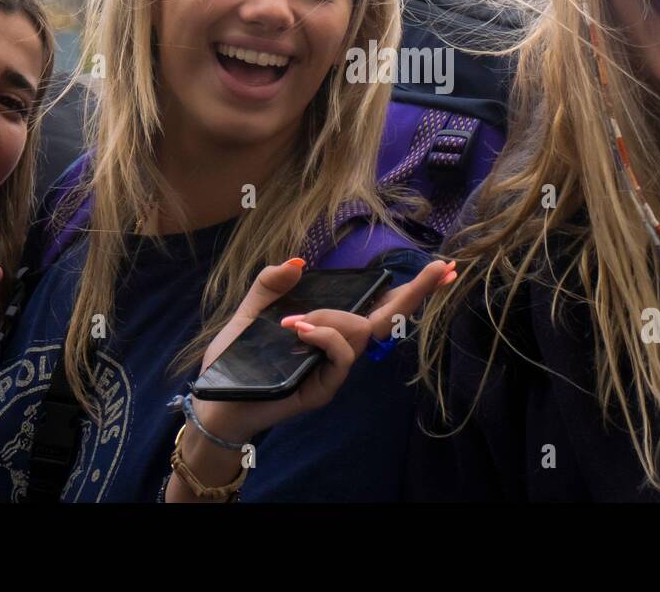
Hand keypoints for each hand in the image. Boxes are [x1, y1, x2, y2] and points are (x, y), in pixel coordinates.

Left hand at [192, 257, 455, 442]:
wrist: (216, 399)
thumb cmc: (237, 359)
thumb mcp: (250, 312)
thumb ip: (271, 285)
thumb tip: (298, 260)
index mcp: (329, 326)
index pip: (376, 305)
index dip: (409, 288)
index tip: (443, 267)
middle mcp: (339, 348)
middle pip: (388, 318)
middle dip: (417, 292)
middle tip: (442, 269)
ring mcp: (334, 370)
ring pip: (360, 334)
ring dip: (332, 318)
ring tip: (295, 322)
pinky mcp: (324, 389)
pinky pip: (341, 356)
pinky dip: (324, 335)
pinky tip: (300, 328)